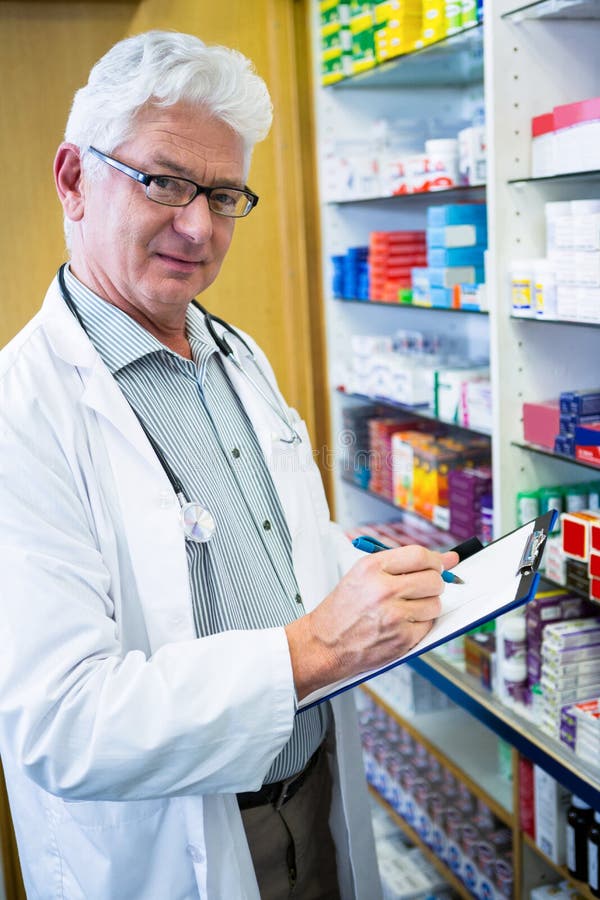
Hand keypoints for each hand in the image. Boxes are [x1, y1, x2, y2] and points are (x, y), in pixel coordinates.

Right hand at [285, 545, 458, 700]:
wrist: (324, 644)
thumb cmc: (343, 610)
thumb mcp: (362, 575)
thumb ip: (403, 564)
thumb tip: (448, 560)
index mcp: (372, 568)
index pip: (420, 555)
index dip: (435, 560)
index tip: (440, 565)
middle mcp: (383, 589)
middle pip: (434, 580)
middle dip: (434, 584)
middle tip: (422, 589)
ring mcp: (394, 616)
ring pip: (435, 604)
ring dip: (427, 606)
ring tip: (405, 609)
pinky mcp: (402, 639)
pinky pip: (428, 625)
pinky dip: (419, 625)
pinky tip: (401, 624)